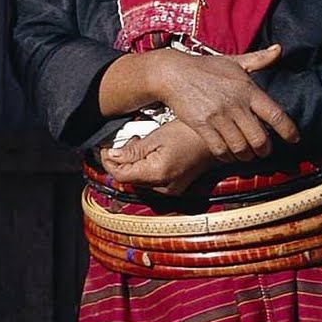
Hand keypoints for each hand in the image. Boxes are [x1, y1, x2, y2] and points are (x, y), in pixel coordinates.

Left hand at [98, 120, 217, 195]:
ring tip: (139, 142)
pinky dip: (146, 167)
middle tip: (125, 141)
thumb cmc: (189, 132)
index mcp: (158, 175)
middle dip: (121, 162)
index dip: (109, 162)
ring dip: (133, 164)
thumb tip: (111, 156)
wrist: (219, 137)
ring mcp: (173, 189)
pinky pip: (153, 180)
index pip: (122, 176)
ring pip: (141, 180)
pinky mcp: (178, 186)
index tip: (103, 149)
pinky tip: (150, 151)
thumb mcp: (157, 136)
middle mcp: (165, 187)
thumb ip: (132, 150)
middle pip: (131, 179)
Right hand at [150, 45, 300, 160]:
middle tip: (264, 150)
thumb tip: (279, 49)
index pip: (275, 114)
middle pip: (260, 138)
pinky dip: (227, 156)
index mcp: (247, 89)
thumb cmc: (206, 67)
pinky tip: (229, 153)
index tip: (294, 139)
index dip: (288, 130)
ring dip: (247, 155)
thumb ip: (259, 59)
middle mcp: (235, 104)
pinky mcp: (202, 126)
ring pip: (241, 148)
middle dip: (265, 149)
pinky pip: (220, 150)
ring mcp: (218, 116)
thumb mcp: (234, 61)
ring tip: (247, 154)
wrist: (173, 73)